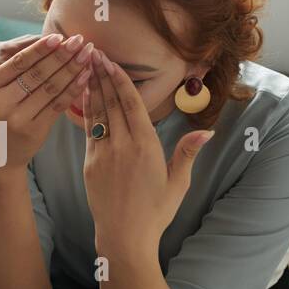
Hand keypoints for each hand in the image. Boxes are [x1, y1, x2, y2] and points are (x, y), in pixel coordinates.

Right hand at [0, 29, 92, 170]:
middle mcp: (0, 103)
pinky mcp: (34, 130)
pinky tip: (85, 76)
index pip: (17, 63)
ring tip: (87, 54)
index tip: (58, 37)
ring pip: (50, 87)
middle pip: (37, 73)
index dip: (39, 49)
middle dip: (61, 55)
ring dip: (72, 68)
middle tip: (79, 40)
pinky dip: (73, 89)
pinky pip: (58, 105)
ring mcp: (17, 118)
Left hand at [82, 51, 213, 258]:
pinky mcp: (90, 164)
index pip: (132, 103)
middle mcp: (123, 146)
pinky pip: (87, 130)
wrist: (124, 238)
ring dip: (90, 86)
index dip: (120, 79)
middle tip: (92, 50)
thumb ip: (187, 152)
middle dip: (101, 74)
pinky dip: (84, 110)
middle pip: (112, 102)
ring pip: (96, 112)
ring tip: (84, 65)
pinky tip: (81, 95)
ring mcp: (103, 154)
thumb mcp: (178, 183)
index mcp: (146, 146)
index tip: (110, 60)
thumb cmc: (155, 212)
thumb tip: (207, 130)